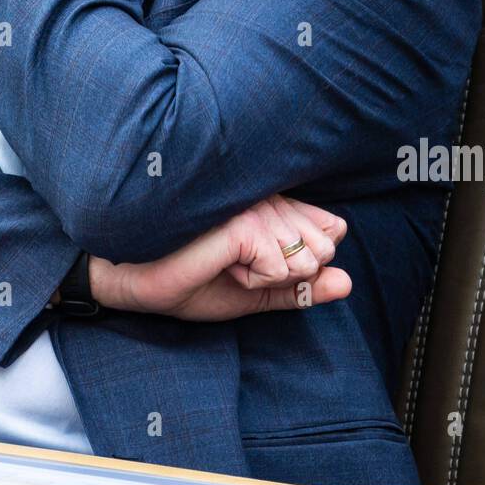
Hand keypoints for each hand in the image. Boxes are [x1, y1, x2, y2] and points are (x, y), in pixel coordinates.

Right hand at [88, 195, 352, 320]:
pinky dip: (252, 278)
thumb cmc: (187, 278)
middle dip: (287, 271)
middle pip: (324, 247)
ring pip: (305, 259)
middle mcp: (268, 194)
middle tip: (236, 262)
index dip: (303, 261)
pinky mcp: (245, 220)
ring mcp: (257, 203)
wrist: (137, 279)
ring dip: (264, 276)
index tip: (254, 260)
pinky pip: (282, 267)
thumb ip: (300, 288)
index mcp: (272, 201)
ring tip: (223, 259)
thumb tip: (347, 283)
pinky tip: (219, 261)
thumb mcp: (253, 290)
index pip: (330, 230)